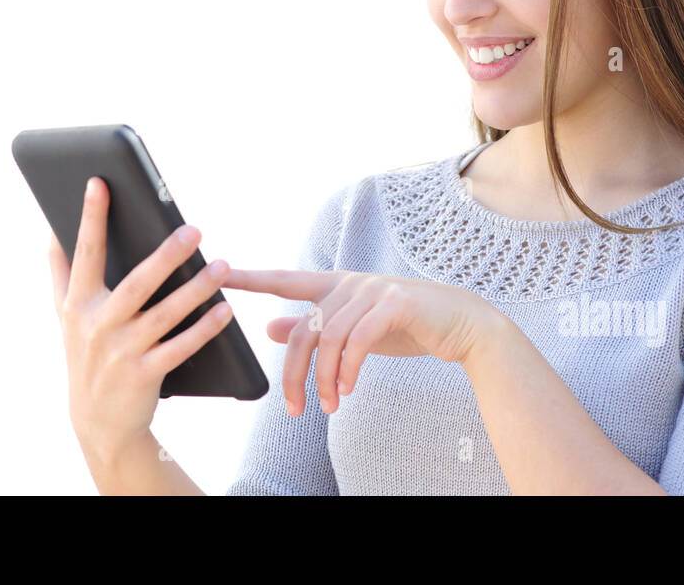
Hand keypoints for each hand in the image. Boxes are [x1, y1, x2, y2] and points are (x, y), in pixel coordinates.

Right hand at [47, 176, 234, 453]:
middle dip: (165, 255)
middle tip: (194, 228)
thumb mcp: (65, 316)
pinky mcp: (144, 376)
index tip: (99, 182)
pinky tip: (224, 310)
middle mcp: (97, 326)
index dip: (90, 217)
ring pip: (164, 315)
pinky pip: (180, 348)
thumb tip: (52, 229)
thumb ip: (61, 273)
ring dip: (195, 289)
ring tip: (221, 265)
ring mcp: (121, 353)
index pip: (85, 252)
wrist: (97, 421)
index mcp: (77, 304)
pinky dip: (204, 329)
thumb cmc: (85, 353)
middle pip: (136, 283)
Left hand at [220, 268, 494, 415]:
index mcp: (336, 285)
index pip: (285, 280)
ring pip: (330, 339)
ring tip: (329, 406)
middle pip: (304, 328)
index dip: (252, 278)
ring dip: (325, 380)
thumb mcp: (354, 328)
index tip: (220, 274)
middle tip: (294, 408)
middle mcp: (350, 283)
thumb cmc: (407, 326)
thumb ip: (316, 327)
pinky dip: (349, 369)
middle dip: (293, 373)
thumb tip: (270, 327)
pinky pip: (358, 340)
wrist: (463, 325)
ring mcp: (373, 290)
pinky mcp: (395, 303)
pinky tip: (348, 389)